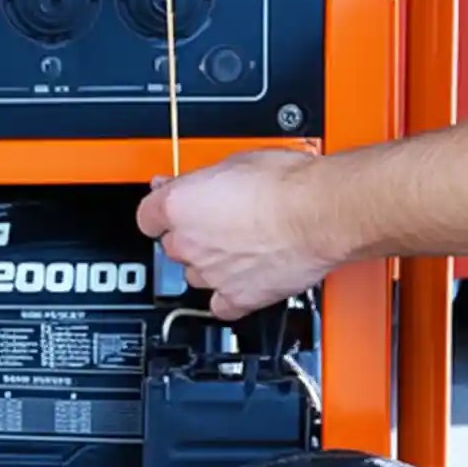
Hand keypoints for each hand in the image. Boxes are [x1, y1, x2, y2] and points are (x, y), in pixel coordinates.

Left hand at [136, 149, 348, 319]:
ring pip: (195, 274)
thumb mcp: (235, 161)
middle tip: (220, 223)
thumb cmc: (285, 184)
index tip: (174, 209)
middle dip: (191, 236)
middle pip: (173, 246)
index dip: (162, 212)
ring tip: (240, 248)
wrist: (320, 214)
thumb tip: (186, 182)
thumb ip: (201, 179)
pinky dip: (229, 296)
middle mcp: (188, 242)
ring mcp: (210, 273)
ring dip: (209, 264)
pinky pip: (221, 305)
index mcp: (179, 205)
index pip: (148, 215)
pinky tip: (243, 280)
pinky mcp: (237, 298)